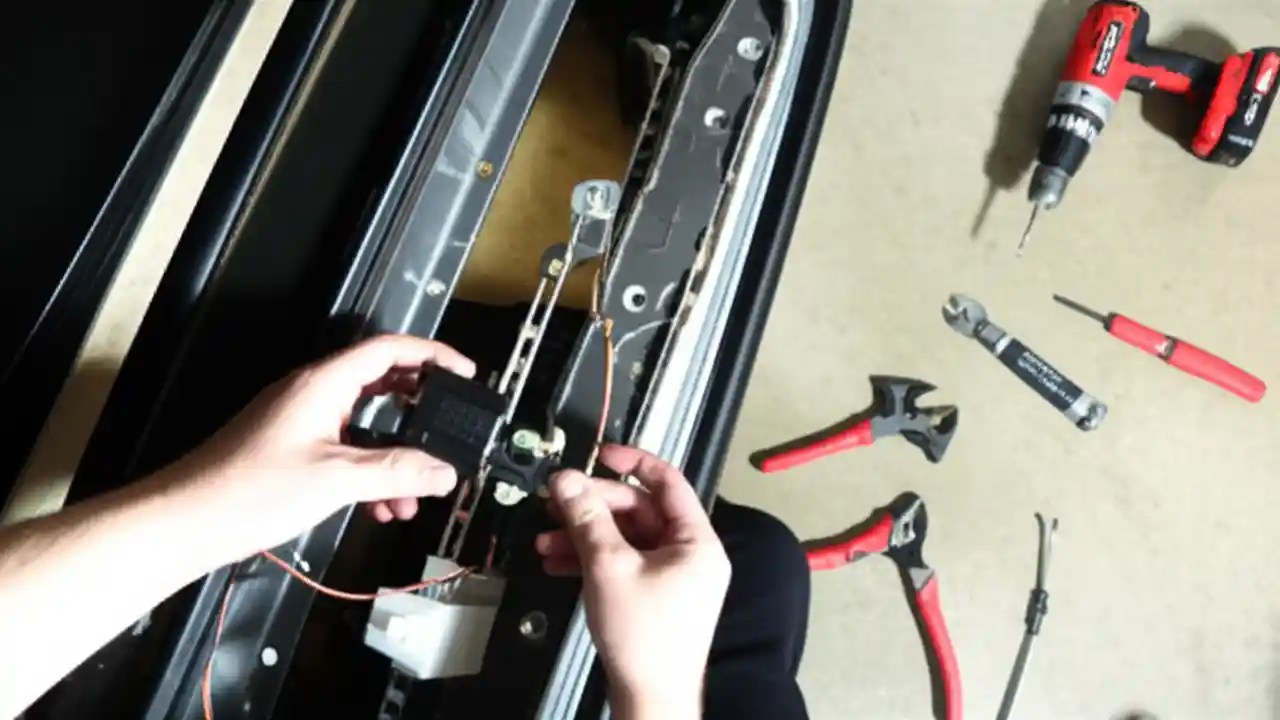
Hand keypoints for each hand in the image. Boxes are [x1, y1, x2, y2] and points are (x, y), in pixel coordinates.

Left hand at [155, 334, 475, 562]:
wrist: (187, 521)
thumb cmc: (251, 490)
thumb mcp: (337, 480)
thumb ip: (397, 472)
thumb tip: (444, 471)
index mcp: (323, 384)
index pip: (388, 350)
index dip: (431, 354)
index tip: (464, 371)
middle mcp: (312, 393)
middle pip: (379, 384)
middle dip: (419, 408)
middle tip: (450, 423)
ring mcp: (300, 420)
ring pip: (364, 425)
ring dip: (394, 456)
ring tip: (416, 493)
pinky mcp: (291, 448)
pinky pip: (345, 449)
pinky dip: (368, 472)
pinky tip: (381, 507)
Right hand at [535, 445, 730, 718]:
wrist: (650, 699)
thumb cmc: (644, 639)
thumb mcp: (608, 567)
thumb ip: (586, 518)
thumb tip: (565, 480)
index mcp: (697, 541)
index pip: (668, 482)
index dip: (633, 461)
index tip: (600, 454)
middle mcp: (690, 555)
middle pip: (639, 511)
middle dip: (593, 506)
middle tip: (556, 501)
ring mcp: (673, 578)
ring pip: (625, 539)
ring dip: (584, 535)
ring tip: (545, 538)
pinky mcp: (654, 597)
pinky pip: (622, 564)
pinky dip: (591, 560)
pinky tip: (557, 562)